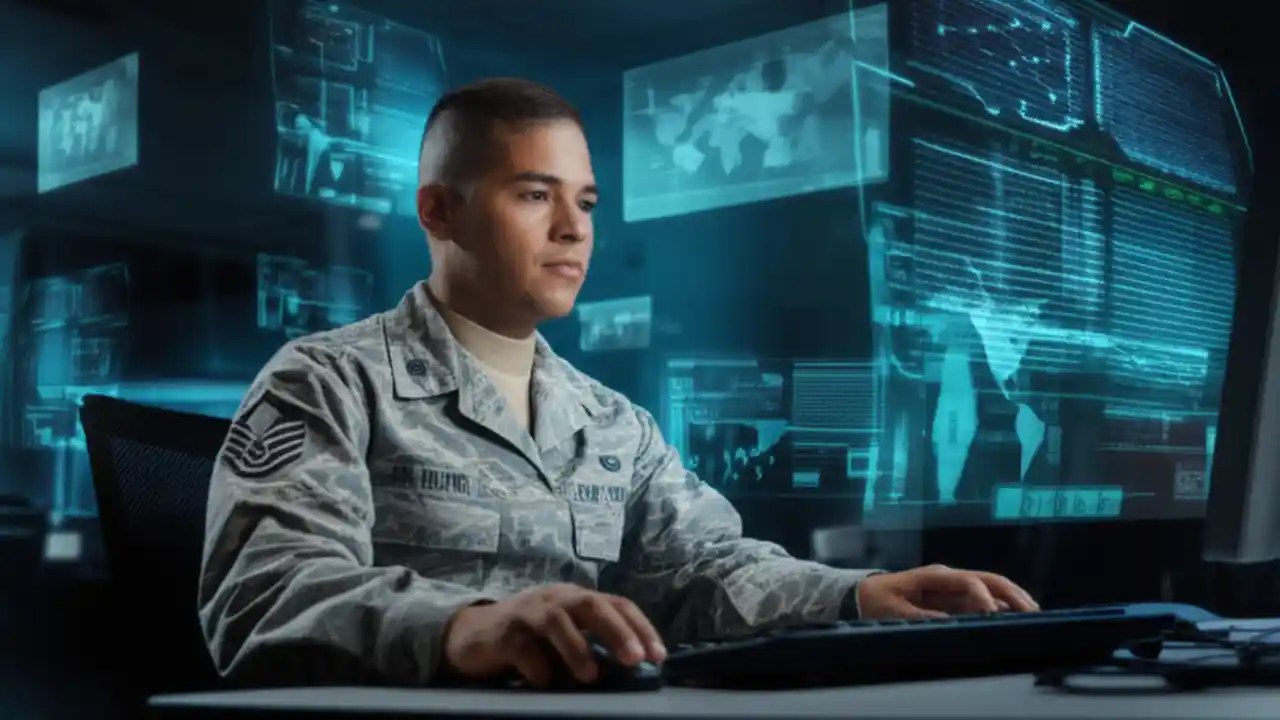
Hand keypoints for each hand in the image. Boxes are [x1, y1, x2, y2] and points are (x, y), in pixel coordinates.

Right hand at [441, 583, 666, 687]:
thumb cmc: (529, 636)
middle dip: (617, 631)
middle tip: (635, 659)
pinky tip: (545, 683)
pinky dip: (537, 668)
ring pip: (557, 621)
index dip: (641, 627)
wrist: (474, 634)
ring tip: (591, 675)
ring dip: (577, 648)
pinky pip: (524, 648)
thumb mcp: (565, 634)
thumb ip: (594, 642)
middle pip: (592, 605)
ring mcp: (529, 613)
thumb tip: (635, 666)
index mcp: (577, 599)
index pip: (617, 604)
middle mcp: (556, 599)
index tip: (658, 656)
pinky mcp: (504, 633)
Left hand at [856, 564, 1038, 618]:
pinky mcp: (955, 598)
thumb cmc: (877, 600)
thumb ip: (921, 616)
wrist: (865, 595)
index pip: (967, 581)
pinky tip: (1018, 616)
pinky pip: (984, 600)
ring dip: (1013, 599)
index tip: (995, 615)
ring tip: (1034, 614)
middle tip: (1033, 612)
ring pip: (991, 588)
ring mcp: (954, 586)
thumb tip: (950, 623)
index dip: (983, 597)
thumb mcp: (894, 611)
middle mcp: (949, 577)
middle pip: (987, 579)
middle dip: (1011, 593)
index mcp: (934, 576)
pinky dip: (1003, 606)